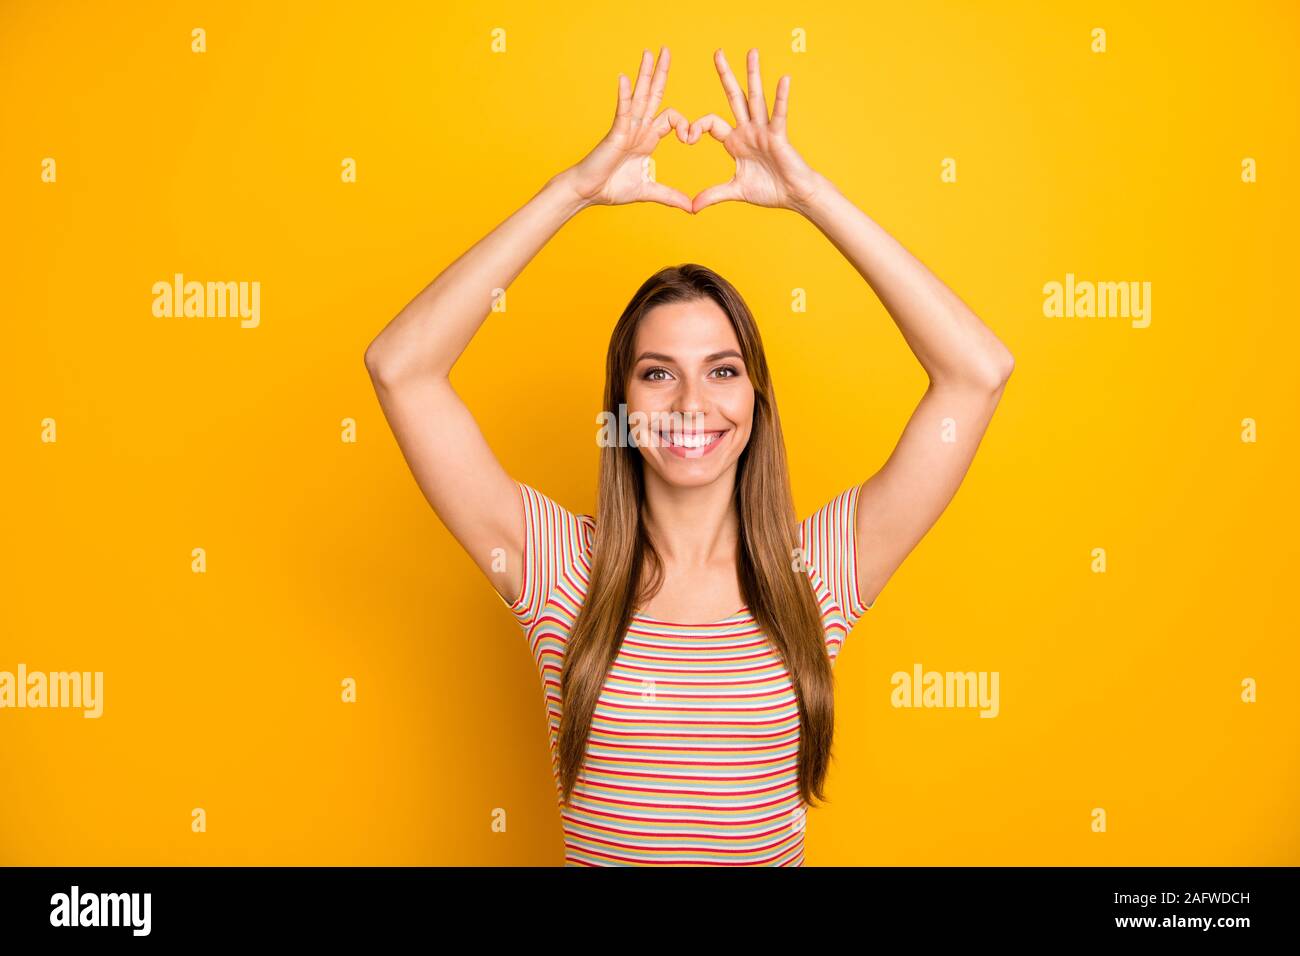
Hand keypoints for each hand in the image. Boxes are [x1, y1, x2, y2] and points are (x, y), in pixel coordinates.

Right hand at [562, 47, 692, 212]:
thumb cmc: (612, 188)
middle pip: (654, 95)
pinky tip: (626, 78)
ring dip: (645, 74)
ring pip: (640, 96)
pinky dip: (625, 95)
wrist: (588, 192)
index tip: (689, 140)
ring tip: (650, 53)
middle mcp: (638, 128)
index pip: (671, 119)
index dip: (685, 125)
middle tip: (666, 50)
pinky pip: (623, 110)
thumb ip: (671, 196)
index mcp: (648, 139)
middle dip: (661, 73)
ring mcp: (627, 128)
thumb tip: (692, 208)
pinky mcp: (615, 132)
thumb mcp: (649, 191)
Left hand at [687, 48, 827, 214]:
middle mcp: (748, 130)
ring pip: (755, 98)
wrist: (793, 195)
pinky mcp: (779, 135)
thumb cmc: (769, 190)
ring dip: (753, 75)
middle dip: (726, 76)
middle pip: (734, 97)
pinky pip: (779, 114)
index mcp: (734, 141)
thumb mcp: (735, 191)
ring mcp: (763, 130)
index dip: (696, 127)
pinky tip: (783, 79)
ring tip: (751, 52)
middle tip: (717, 52)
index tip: (688, 138)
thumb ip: (713, 194)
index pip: (710, 123)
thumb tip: (692, 208)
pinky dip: (781, 97)